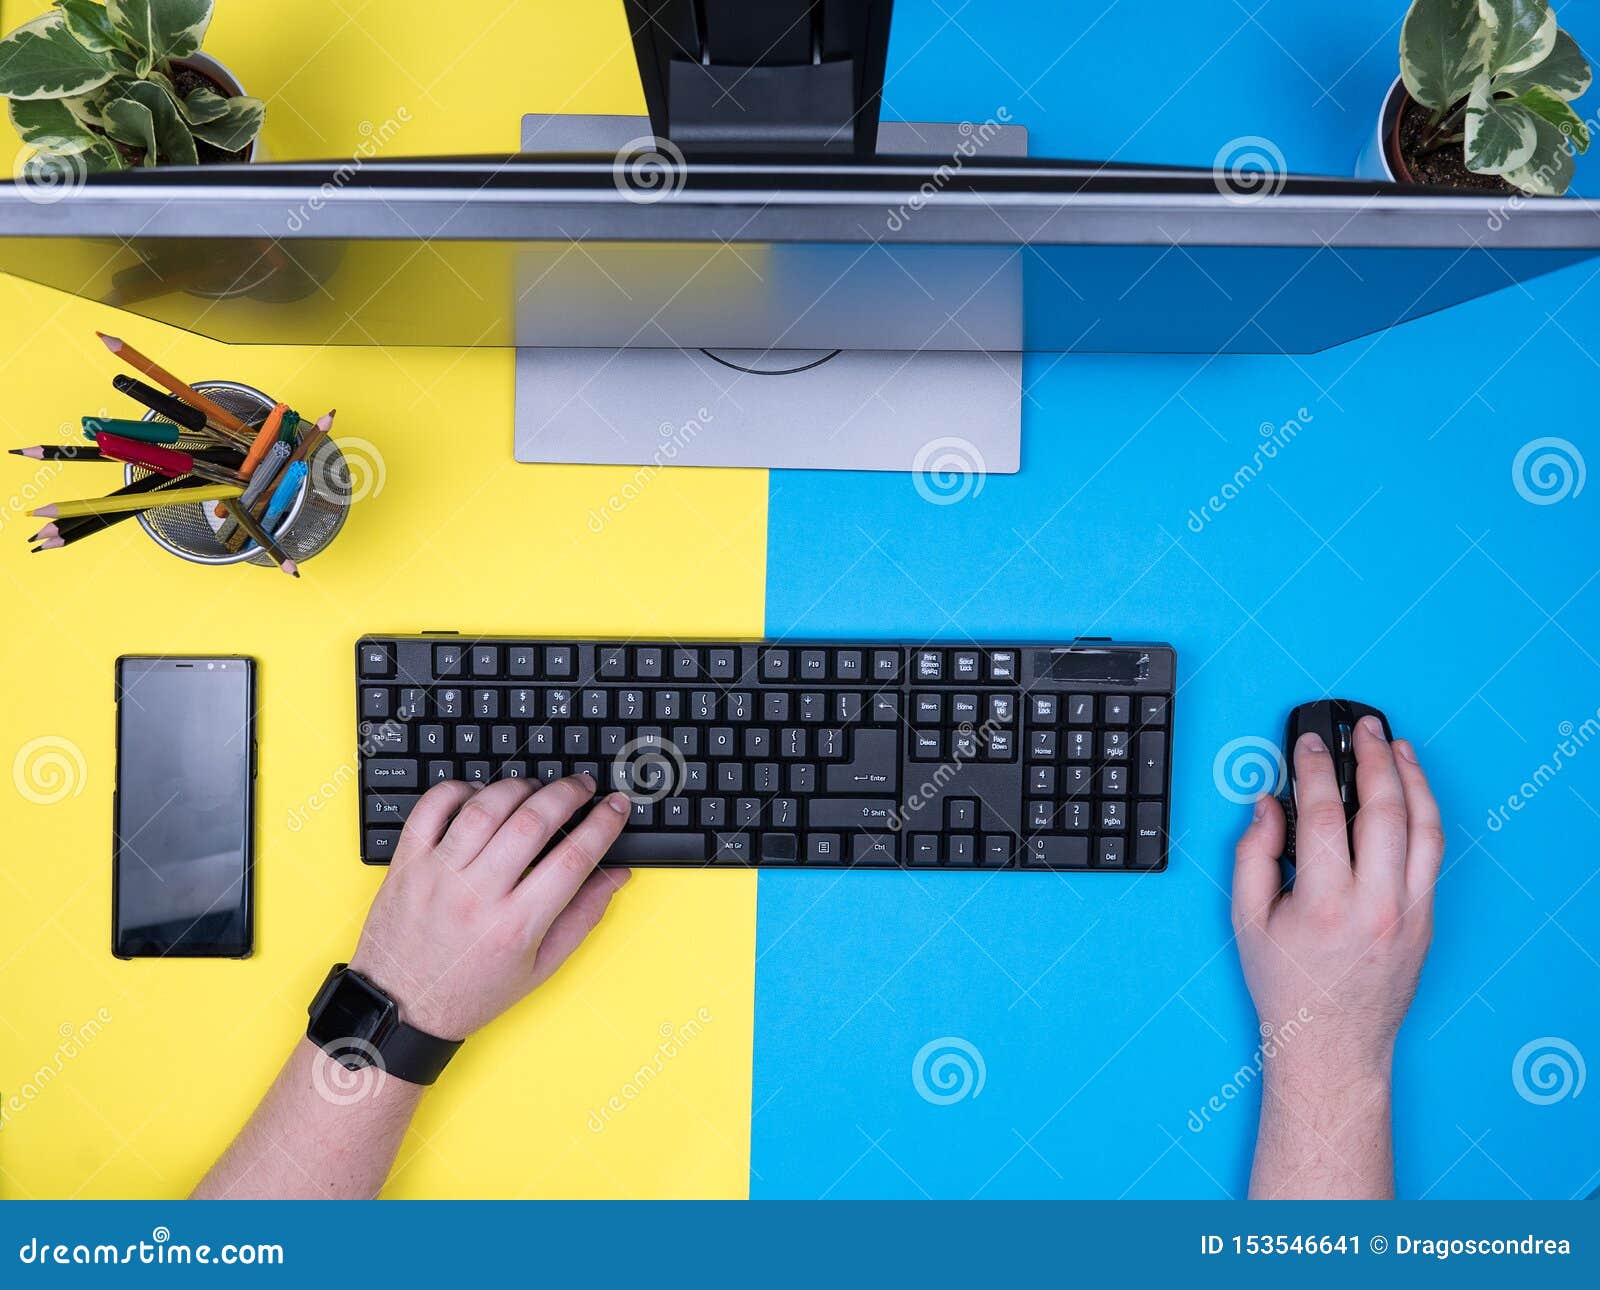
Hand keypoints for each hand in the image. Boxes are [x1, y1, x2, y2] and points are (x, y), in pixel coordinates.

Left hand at [347, 775, 632, 1039]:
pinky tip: (479, 794)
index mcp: (515, 926)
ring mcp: (437, 876)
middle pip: (532, 822)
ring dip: (518, 787)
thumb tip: (615, 876)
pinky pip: (431, 808)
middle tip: (582, 786)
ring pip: (485, 807)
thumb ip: (582, 918)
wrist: (400, 1010)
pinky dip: (458, 789)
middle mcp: (476, 896)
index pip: (573, 859)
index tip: (616, 806)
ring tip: (535, 788)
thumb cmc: (470, 992)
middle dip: (567, 794)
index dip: (603, 824)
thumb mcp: (539, 968)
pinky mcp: (407, 864)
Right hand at [1232, 718, 1443, 1079]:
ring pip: (1424, 828)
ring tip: (1396, 746)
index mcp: (1326, 904)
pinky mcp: (1427, 919)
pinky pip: (1434, 853)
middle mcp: (1378, 906)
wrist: (1333, 1043)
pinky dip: (1425, 813)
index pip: (1325, 814)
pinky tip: (1412, 791)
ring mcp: (1411, 913)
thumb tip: (1268, 805)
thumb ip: (1252, 855)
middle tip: (1362, 727)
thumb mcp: (1245, 921)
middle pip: (1384, 810)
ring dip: (1412, 778)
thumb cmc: (1287, 986)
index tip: (1307, 744)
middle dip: (1372, 758)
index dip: (1313, 769)